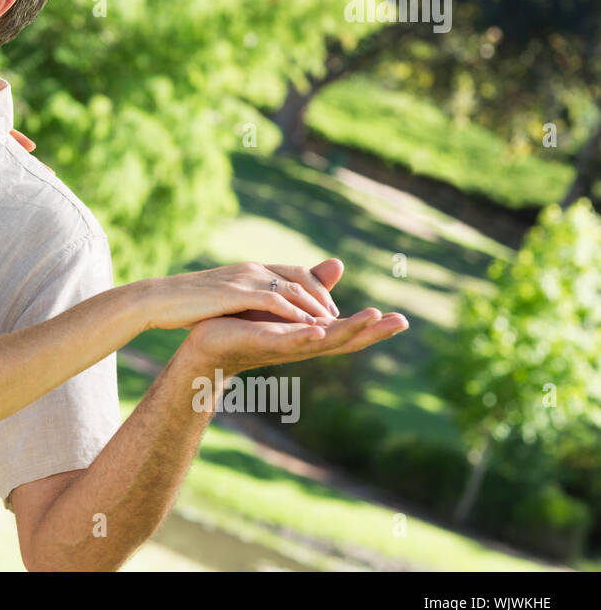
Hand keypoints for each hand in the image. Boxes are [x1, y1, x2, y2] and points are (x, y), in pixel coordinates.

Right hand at [154, 259, 343, 329]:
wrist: (159, 299)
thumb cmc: (187, 302)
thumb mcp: (224, 295)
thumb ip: (246, 295)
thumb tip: (258, 307)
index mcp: (251, 270)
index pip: (295, 272)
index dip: (317, 289)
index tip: (329, 309)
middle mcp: (253, 270)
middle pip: (301, 277)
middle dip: (324, 297)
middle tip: (339, 318)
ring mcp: (245, 280)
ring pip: (293, 288)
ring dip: (316, 307)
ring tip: (333, 325)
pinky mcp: (236, 294)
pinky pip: (274, 301)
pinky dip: (295, 313)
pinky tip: (308, 327)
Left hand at [181, 305, 408, 378]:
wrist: (206, 340)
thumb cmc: (246, 321)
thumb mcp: (285, 301)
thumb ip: (311, 286)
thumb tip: (338, 264)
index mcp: (309, 333)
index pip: (348, 331)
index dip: (375, 327)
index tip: (403, 319)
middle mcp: (302, 343)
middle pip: (344, 340)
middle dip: (373, 331)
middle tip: (402, 322)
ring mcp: (283, 345)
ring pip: (321, 341)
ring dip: (347, 330)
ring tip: (374, 318)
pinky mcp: (261, 342)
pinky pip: (285, 340)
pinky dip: (304, 336)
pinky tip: (318, 330)